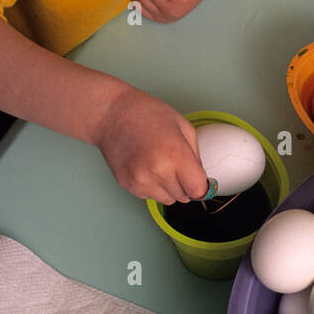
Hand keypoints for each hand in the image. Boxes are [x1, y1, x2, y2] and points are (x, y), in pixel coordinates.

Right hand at [92, 85, 207, 203]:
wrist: (112, 114)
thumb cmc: (147, 114)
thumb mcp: (183, 127)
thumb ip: (196, 157)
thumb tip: (201, 181)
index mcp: (175, 155)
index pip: (198, 190)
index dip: (201, 186)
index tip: (199, 180)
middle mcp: (157, 171)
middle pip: (183, 197)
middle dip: (185, 184)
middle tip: (176, 164)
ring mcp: (140, 180)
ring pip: (167, 200)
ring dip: (169, 187)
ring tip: (159, 164)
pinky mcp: (128, 185)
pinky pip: (149, 196)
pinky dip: (152, 186)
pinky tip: (146, 166)